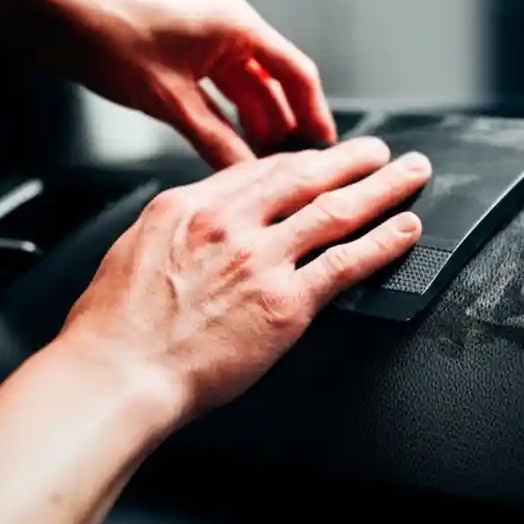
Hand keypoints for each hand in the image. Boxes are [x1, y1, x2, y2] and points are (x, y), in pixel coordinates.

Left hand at [40, 0, 334, 167]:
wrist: (51, 11)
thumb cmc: (107, 33)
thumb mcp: (169, 99)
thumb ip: (215, 141)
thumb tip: (248, 176)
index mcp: (238, 28)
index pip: (297, 74)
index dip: (316, 114)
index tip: (327, 150)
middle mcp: (227, 32)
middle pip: (274, 87)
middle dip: (285, 129)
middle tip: (295, 172)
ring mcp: (203, 44)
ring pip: (245, 93)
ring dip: (255, 128)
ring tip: (265, 170)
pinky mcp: (179, 58)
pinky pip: (218, 94)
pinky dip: (227, 122)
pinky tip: (229, 150)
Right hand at [55, 138, 429, 422]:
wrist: (118, 371)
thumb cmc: (114, 328)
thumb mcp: (132, 249)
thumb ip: (175, 231)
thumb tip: (195, 229)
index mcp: (190, 207)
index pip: (259, 172)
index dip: (302, 163)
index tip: (322, 161)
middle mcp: (230, 224)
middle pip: (307, 178)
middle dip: (352, 160)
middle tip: (381, 152)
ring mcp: (261, 260)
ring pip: (336, 210)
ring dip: (382, 189)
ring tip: (410, 178)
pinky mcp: (285, 302)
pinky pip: (346, 263)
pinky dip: (383, 242)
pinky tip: (405, 230)